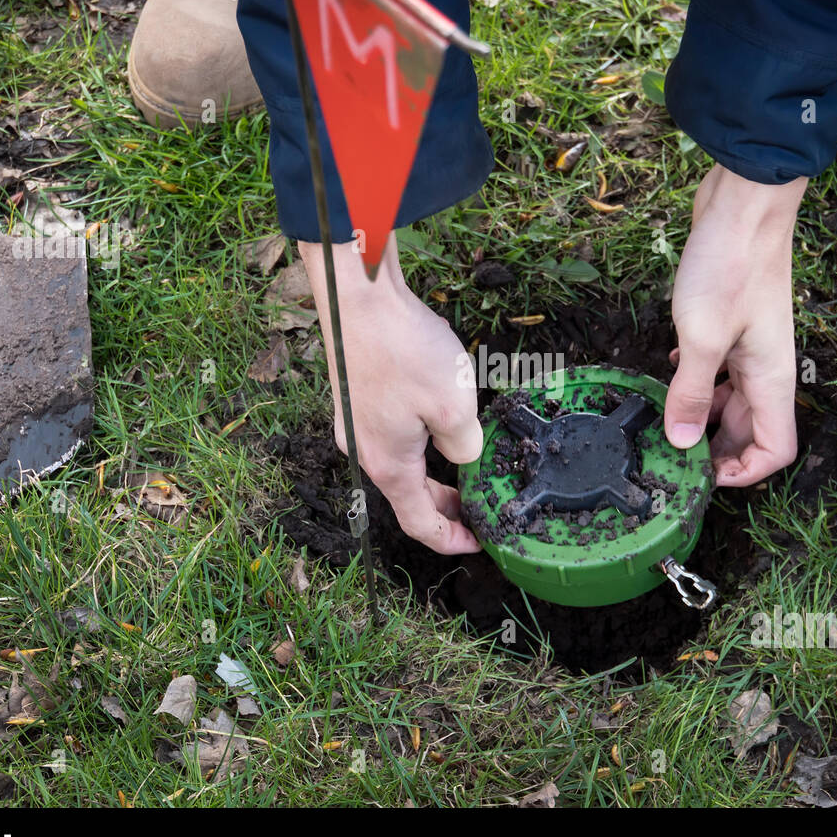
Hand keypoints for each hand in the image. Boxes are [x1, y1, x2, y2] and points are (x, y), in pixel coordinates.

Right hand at [300, 233, 482, 553]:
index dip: (452, 540)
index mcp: (388, 465)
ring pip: (402, 460)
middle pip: (409, 494)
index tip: (480, 543)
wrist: (356, 293)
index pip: (419, 523)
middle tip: (480, 506)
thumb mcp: (454, 406)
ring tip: (467, 466)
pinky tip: (441, 419)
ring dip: (434, 470)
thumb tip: (464, 456)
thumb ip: (466, 444)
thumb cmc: (401, 349)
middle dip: (446, 505)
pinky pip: (394, 432)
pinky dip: (421, 440)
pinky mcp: (359, 395)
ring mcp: (357, 422)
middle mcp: (365, 449)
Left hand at [663, 164, 806, 486]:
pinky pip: (719, 370)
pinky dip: (698, 381)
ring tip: (665, 418)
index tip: (704, 476)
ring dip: (703, 415)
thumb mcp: (701, 336)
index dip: (745, 473)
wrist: (743, 201)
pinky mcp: (732, 325)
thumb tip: (682, 443)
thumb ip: (690, 393)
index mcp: (771, 379)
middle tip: (673, 454)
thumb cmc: (730, 264)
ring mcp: (750, 346)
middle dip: (717, 449)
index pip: (777, 449)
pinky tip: (670, 372)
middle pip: (750, 430)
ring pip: (732, 401)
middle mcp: (767, 368)